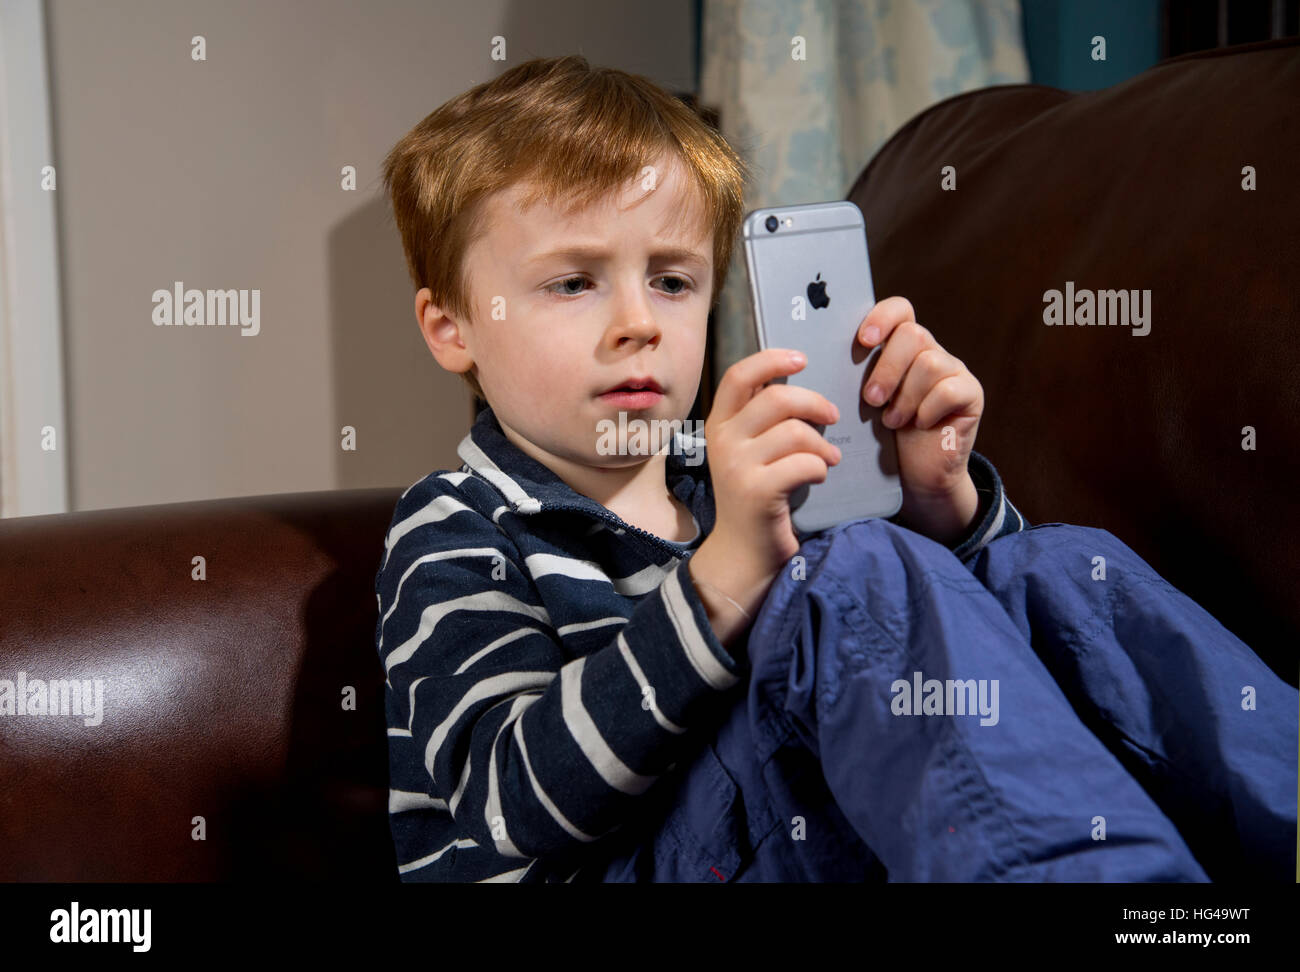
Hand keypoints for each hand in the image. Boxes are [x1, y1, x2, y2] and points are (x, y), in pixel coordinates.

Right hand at [690, 348, 841, 643]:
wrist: (743, 552)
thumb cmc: (755, 496)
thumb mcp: (747, 452)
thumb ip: (761, 419)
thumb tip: (798, 382)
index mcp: (719, 424)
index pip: (738, 375)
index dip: (771, 360)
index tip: (801, 359)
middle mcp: (722, 441)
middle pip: (777, 398)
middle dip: (814, 403)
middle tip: (832, 416)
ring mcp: (736, 467)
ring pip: (795, 432)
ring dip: (822, 444)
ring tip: (829, 457)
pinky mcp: (756, 492)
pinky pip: (804, 463)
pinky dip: (820, 467)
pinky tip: (819, 476)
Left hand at [856, 296, 982, 543]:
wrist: (915, 475)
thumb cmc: (883, 438)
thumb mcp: (861, 404)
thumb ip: (852, 378)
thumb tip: (817, 360)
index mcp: (901, 347)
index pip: (899, 309)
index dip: (882, 317)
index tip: (863, 341)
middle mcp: (930, 351)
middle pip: (913, 333)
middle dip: (887, 368)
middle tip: (871, 400)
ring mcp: (953, 370)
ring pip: (930, 362)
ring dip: (905, 396)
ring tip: (891, 421)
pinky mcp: (971, 393)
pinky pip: (950, 388)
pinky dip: (929, 409)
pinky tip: (919, 425)